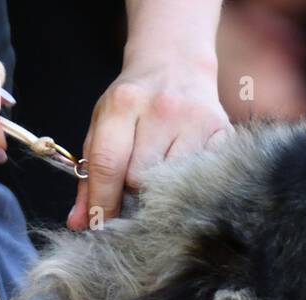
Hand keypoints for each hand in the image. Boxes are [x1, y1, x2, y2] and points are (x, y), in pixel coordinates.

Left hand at [68, 2, 229, 229]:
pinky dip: (194, 185)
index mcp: (124, 104)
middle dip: (134, 194)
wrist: (178, 64)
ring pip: (175, 183)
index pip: (108, 164)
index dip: (103, 202)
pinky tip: (189, 176)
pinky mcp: (224, 133)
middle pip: (142, 179)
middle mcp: (162, 110)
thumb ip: (90, 175)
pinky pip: (205, 178)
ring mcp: (196, 122)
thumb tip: (80, 223)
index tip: (101, 228)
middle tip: (136, 194)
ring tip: (164, 183)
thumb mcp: (105, 126)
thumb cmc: (136, 102)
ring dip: (166, 191)